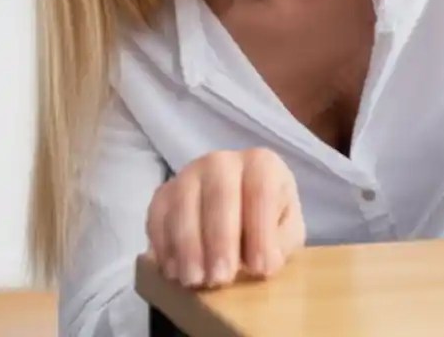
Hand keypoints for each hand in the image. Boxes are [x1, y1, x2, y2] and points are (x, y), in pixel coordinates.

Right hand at [146, 149, 305, 288]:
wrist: (236, 210)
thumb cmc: (267, 219)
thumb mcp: (286, 229)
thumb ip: (281, 242)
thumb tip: (266, 263)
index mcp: (261, 164)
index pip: (261, 192)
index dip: (260, 231)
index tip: (259, 269)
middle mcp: (223, 162)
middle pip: (220, 196)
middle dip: (219, 241)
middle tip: (221, 278)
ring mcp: (188, 175)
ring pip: (184, 207)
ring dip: (188, 248)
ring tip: (195, 281)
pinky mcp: (162, 194)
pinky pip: (158, 218)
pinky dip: (164, 246)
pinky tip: (173, 272)